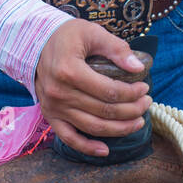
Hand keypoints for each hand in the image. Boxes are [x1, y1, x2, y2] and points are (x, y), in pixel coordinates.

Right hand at [33, 19, 151, 157]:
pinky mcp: (50, 116)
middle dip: (132, 110)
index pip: (108, 91)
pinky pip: (69, 138)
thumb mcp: (92, 32)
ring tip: (138, 122)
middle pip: (104, 111)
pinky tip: (105, 150)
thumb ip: (116, 48)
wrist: (36, 44)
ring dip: (119, 129)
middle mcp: (59, 93)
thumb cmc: (67, 37)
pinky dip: (87, 148)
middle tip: (146, 103)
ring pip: (92, 127)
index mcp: (69, 70)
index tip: (145, 88)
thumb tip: (138, 68)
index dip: (131, 93)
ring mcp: (54, 108)